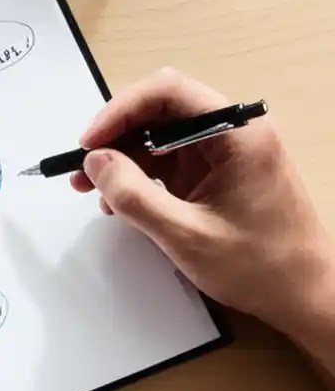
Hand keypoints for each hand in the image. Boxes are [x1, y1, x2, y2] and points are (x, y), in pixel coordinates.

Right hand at [70, 68, 334, 334]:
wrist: (308, 298)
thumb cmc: (262, 267)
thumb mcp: (187, 235)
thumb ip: (134, 196)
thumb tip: (94, 161)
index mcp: (238, 134)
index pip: (168, 92)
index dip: (120, 110)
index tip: (90, 142)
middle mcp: (233, 133)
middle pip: (160, 110)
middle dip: (116, 136)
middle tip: (84, 166)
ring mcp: (225, 152)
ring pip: (159, 136)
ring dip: (122, 158)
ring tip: (92, 188)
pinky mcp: (217, 173)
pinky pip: (168, 160)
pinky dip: (139, 176)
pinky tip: (119, 201)